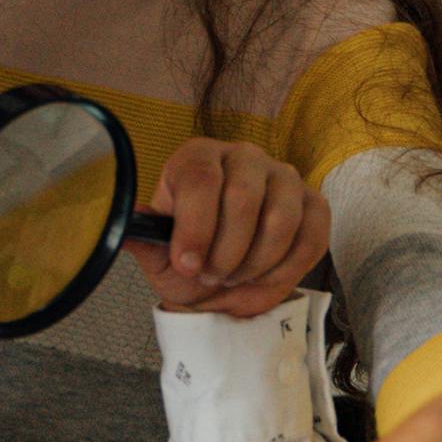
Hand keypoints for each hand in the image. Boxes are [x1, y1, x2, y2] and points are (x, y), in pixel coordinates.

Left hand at [135, 139, 330, 319]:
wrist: (222, 285)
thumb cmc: (190, 262)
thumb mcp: (160, 259)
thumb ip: (147, 243)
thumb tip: (127, 227)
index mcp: (197, 157)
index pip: (201, 178)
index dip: (196, 227)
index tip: (188, 265)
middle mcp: (243, 156)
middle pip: (243, 198)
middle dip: (226, 252)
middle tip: (211, 276)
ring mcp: (283, 177)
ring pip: (280, 218)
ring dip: (255, 262)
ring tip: (235, 276)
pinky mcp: (314, 204)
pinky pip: (311, 236)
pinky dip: (286, 269)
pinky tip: (264, 277)